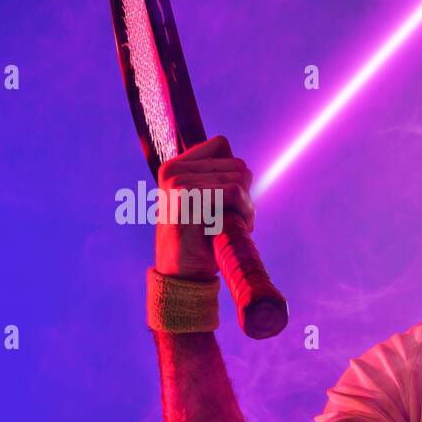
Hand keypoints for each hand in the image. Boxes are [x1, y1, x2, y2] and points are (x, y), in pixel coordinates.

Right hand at [155, 135, 254, 278]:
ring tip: (235, 226)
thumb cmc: (200, 241)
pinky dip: (244, 211)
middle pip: (237, 164)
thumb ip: (217, 181)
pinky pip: (233, 192)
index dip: (236, 174)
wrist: (181, 276)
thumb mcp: (207, 204)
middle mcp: (174, 170)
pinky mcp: (187, 198)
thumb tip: (243, 168)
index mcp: (175, 167)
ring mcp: (178, 183)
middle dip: (245, 194)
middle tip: (236, 219)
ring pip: (239, 178)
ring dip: (247, 206)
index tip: (230, 200)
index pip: (222, 145)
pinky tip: (237, 228)